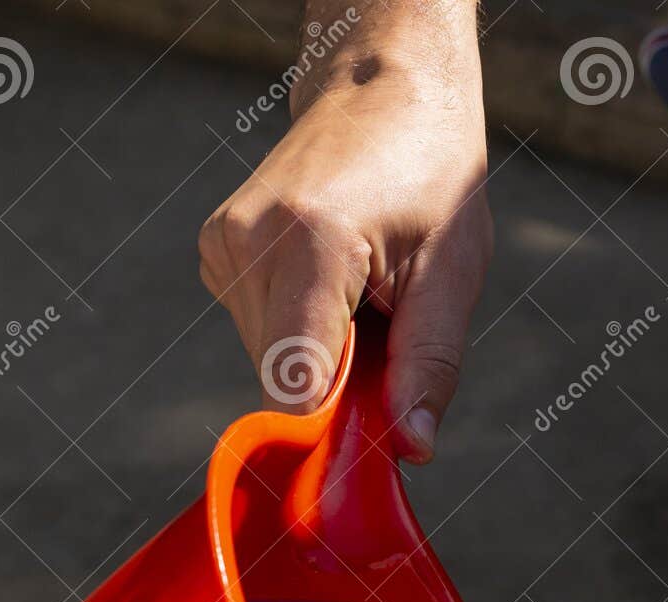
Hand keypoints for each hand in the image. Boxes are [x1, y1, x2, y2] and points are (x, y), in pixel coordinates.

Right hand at [199, 0, 490, 461]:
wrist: (384, 88)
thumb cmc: (429, 172)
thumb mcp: (452, 271)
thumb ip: (430, 365)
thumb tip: (412, 447)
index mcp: (308, 241)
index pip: (297, 386)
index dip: (338, 424)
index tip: (375, 426)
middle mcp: (248, 240)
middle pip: (286, 382)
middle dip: (340, 384)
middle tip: (384, 330)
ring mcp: (222, 244)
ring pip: (272, 365)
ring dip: (323, 356)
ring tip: (359, 294)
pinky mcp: (215, 250)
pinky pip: (261, 334)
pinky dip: (302, 329)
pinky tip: (330, 281)